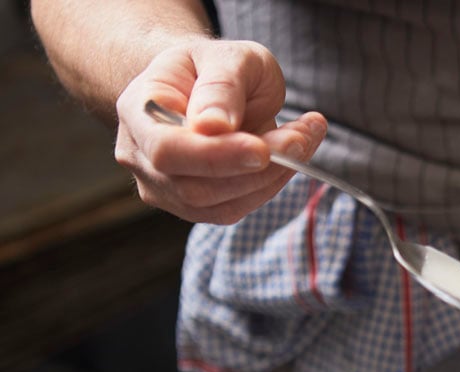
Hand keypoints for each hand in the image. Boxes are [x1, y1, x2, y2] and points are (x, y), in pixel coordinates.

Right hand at [114, 38, 326, 223]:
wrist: (208, 86)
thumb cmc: (215, 68)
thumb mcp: (228, 57)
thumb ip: (222, 86)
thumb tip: (214, 126)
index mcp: (139, 108)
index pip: (167, 148)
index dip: (215, 156)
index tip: (263, 148)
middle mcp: (140, 154)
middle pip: (192, 187)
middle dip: (254, 170)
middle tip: (299, 140)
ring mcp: (163, 186)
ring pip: (219, 205)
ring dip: (270, 178)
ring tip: (301, 140)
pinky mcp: (193, 206)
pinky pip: (234, 209)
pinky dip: (268, 187)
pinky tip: (288, 159)